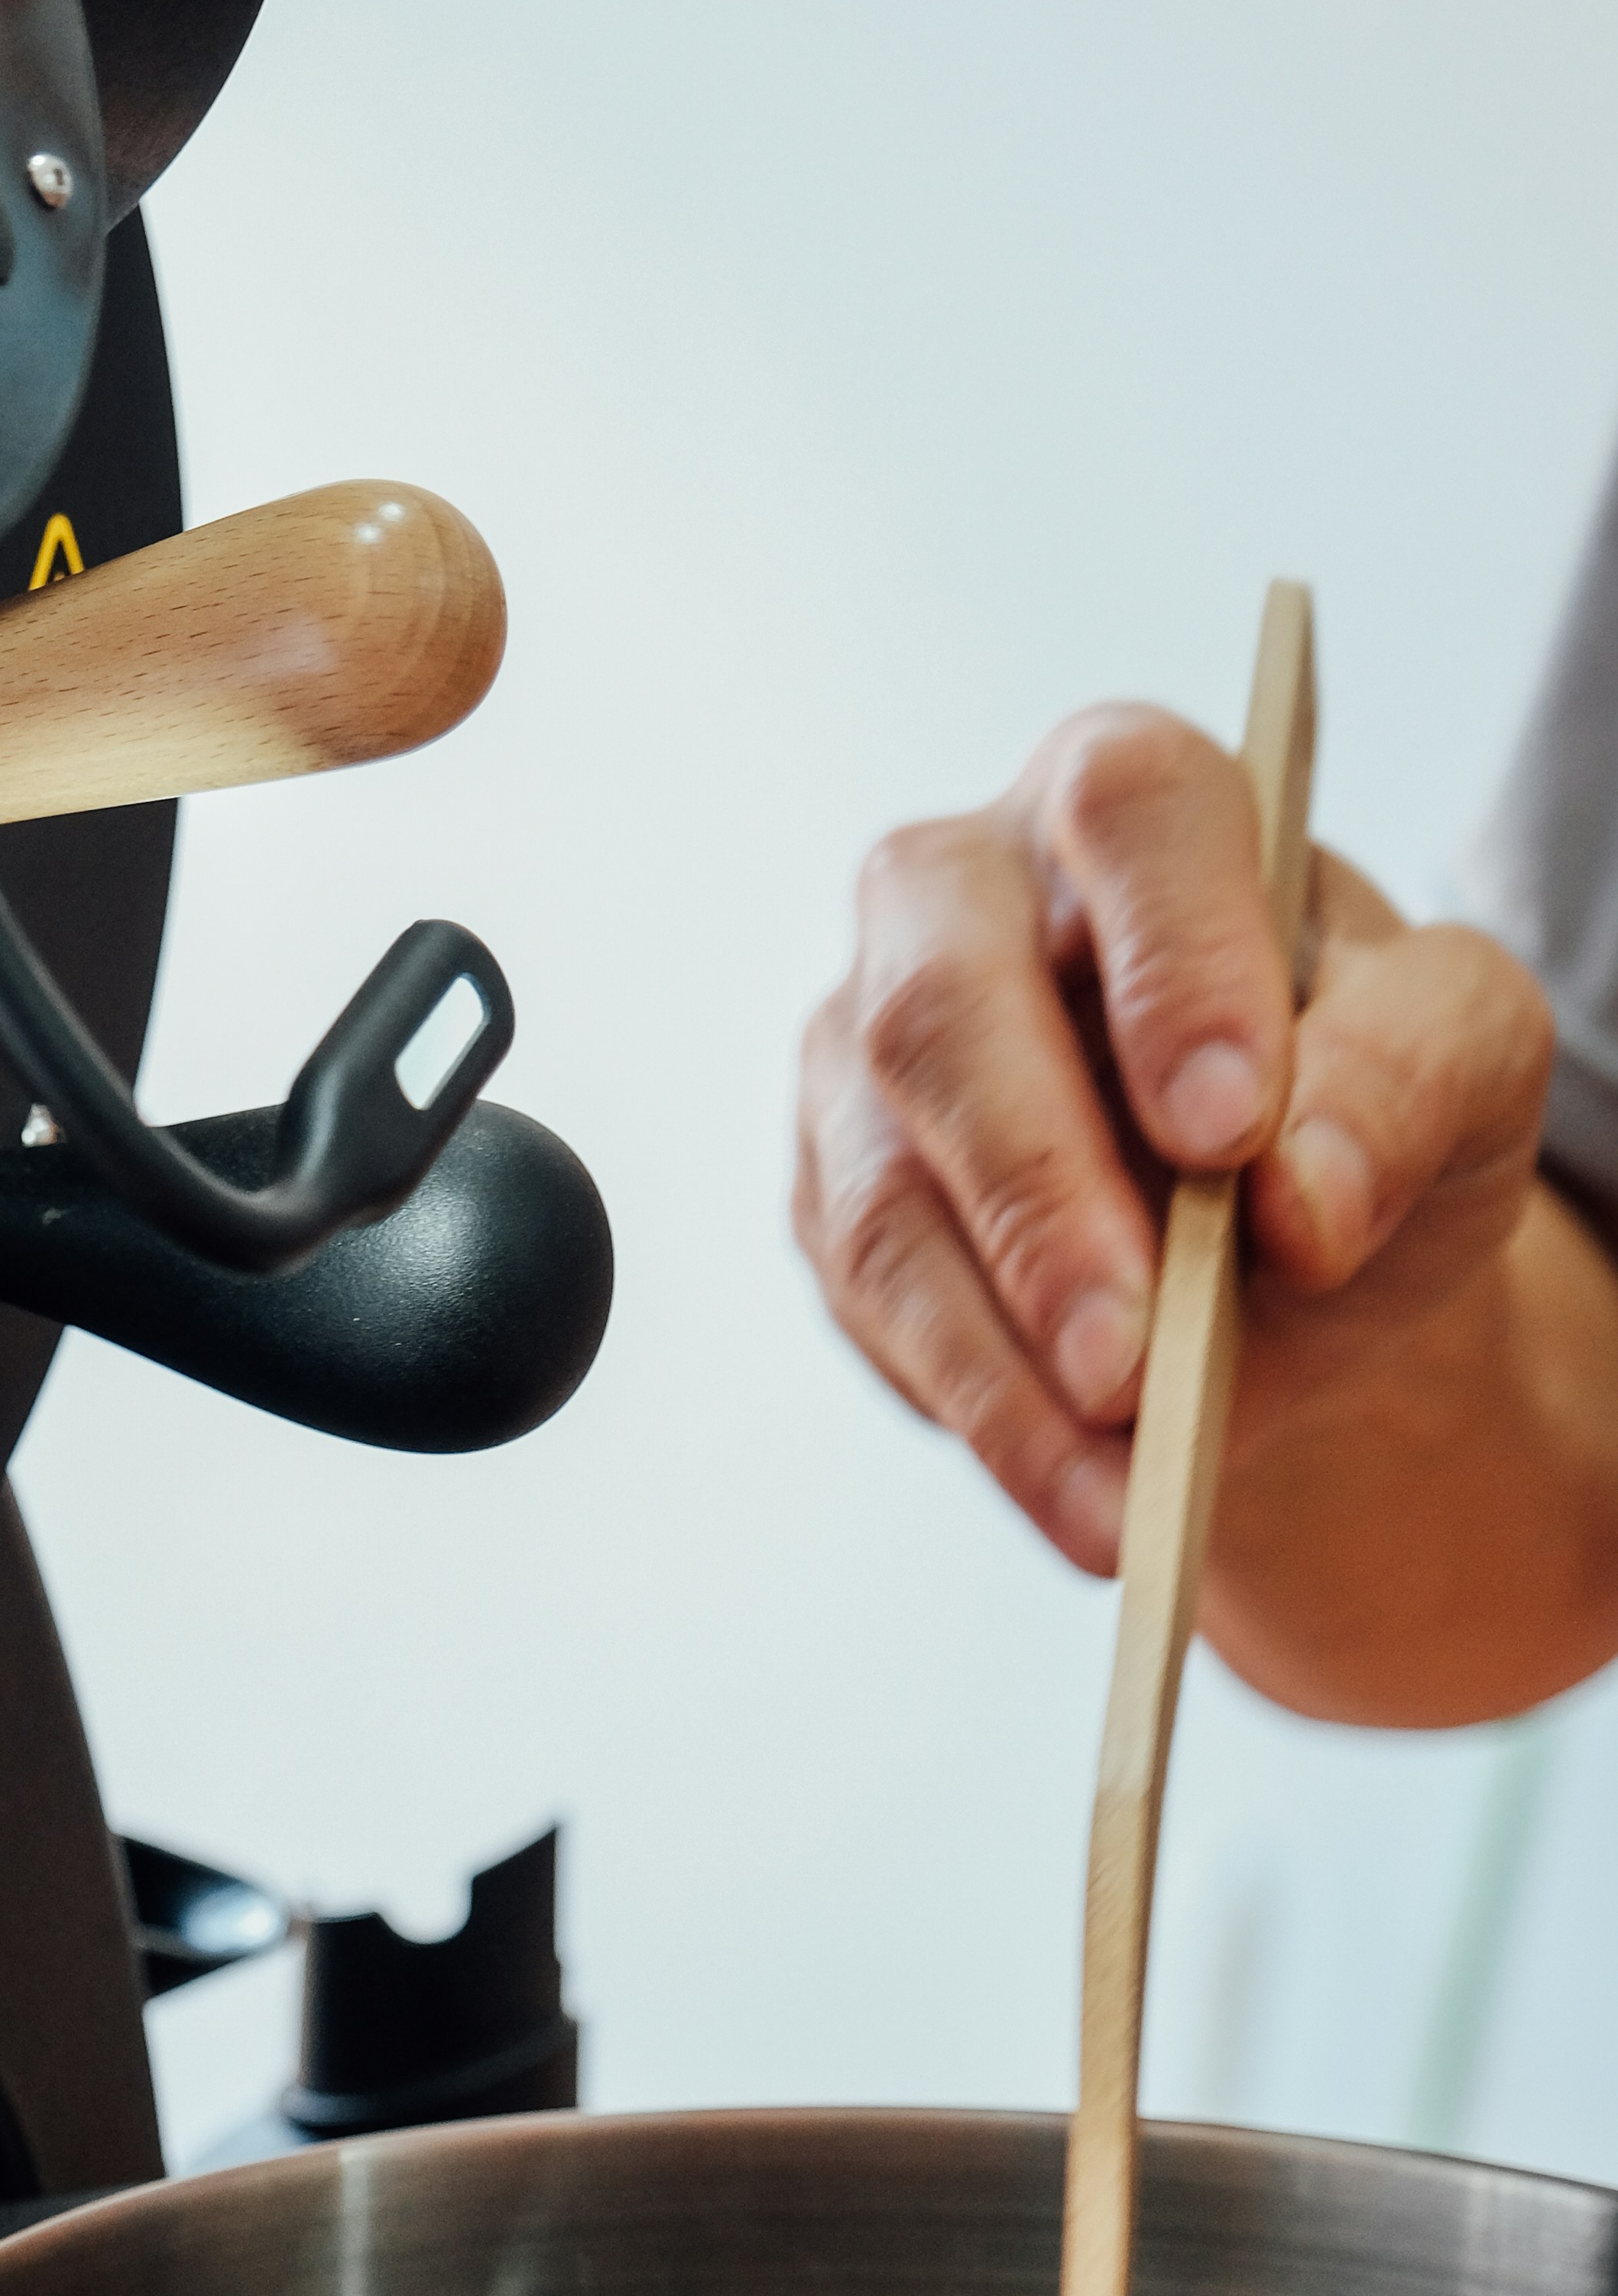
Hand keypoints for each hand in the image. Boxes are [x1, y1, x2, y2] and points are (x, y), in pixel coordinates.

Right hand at [792, 705, 1556, 1579]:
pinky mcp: (827, 1193)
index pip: (1128, 816)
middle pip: (939, 1010)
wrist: (1282, 1253)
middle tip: (1133, 1363)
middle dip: (1037, 1204)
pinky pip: (867, 1310)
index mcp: (1132, 803)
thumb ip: (1416, 1077)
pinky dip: (978, 1416)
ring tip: (1120, 1492)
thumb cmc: (1361, 1107)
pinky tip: (1076, 1489)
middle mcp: (962, 894)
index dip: (1171, 966)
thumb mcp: (1469, 1069)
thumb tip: (1299, 1195)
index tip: (1230, 1131)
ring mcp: (862, 1045)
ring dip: (999, 1364)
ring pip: (881, 1196)